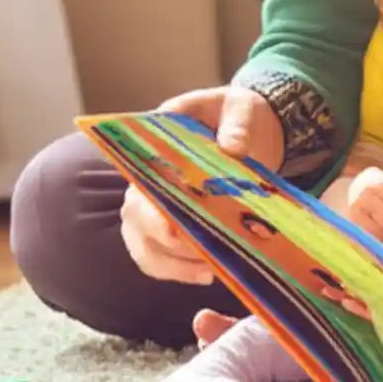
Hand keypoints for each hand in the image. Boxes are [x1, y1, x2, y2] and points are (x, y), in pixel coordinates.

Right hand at [120, 86, 283, 283]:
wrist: (247, 129)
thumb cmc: (236, 114)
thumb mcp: (241, 108)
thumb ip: (237, 123)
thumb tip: (233, 148)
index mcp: (156, 144)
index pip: (138, 176)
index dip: (150, 206)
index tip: (171, 226)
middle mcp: (145, 178)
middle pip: (135, 217)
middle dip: (162, 242)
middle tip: (200, 258)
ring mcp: (155, 204)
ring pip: (142, 242)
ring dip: (171, 263)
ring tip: (208, 271)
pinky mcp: (171, 224)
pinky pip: (160, 256)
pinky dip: (178, 271)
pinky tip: (207, 274)